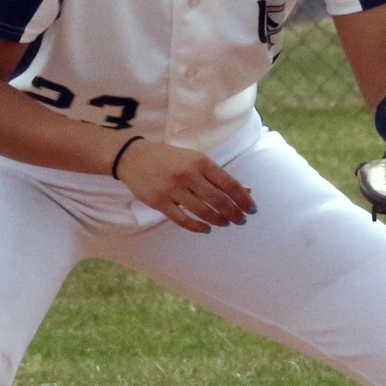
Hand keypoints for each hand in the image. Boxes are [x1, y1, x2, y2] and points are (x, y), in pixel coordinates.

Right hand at [114, 137, 255, 232]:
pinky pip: (182, 219)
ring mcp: (172, 189)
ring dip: (218, 220)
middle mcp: (188, 174)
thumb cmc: (170, 158)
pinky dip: (197, 227)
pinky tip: (206, 229)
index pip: (229, 183)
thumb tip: (245, 190)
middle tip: (241, 220)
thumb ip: (218, 175)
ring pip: (202, 211)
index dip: (243, 198)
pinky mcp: (159, 202)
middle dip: (234, 213)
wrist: (134, 156)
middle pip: (218, 199)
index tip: (252, 208)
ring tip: (225, 223)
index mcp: (200, 161)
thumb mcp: (195, 159)